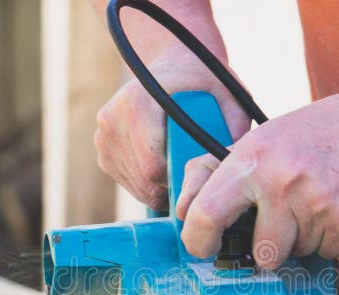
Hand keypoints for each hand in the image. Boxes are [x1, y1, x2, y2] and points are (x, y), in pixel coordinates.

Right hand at [94, 48, 250, 209]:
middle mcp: (112, 119)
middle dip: (172, 186)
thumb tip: (232, 165)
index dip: (179, 181)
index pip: (153, 167)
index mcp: (138, 104)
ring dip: (160, 186)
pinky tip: (164, 166)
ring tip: (181, 169)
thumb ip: (236, 127)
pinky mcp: (102, 147)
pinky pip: (127, 180)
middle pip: (144, 179)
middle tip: (195, 178)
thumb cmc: (203, 80)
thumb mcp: (230, 95)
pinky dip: (147, 182)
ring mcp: (103, 135)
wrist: (172, 64)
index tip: (197, 175)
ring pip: (135, 184)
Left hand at [175, 85, 338, 267]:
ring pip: (297, 255)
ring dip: (305, 240)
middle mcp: (283, 181)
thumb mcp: (263, 139)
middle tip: (285, 219)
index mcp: (253, 158)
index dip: (198, 242)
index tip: (203, 249)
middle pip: (262, 254)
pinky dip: (333, 239)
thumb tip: (183, 210)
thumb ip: (220, 173)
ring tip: (318, 202)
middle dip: (271, 248)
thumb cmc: (317, 136)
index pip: (207, 214)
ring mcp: (319, 204)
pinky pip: (329, 254)